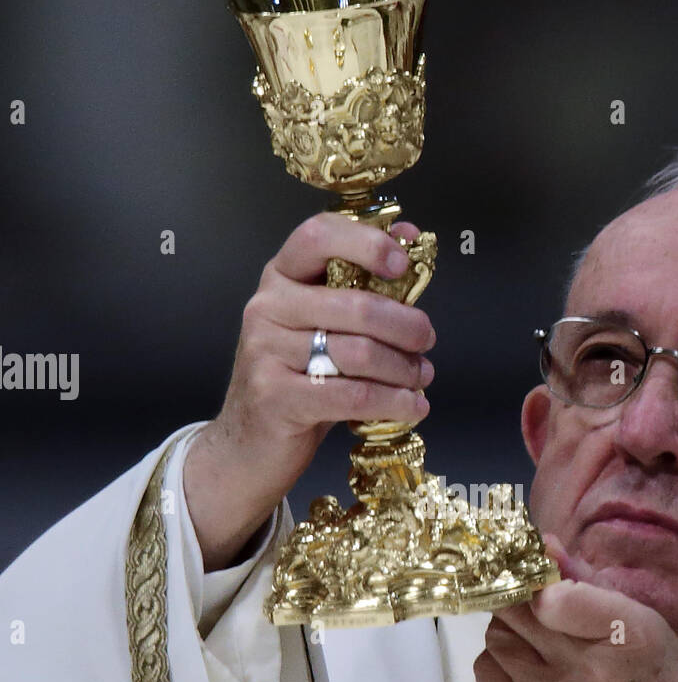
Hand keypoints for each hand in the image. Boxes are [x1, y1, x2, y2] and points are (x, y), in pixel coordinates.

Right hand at [184, 212, 435, 569]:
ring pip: (359, 352)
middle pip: (355, 304)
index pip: (319, 235)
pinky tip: (412, 406)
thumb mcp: (319, 329)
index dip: (367, 242)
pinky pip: (352, 394)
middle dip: (406, 325)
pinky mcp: (276, 397)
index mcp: (280, 278)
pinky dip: (393, 401)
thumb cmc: (295, 381)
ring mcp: (266, 352)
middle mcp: (267, 307)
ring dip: (403, 368)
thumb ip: (357, 289)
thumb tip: (407, 237)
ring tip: (421, 378)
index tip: (403, 264)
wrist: (247, 446)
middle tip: (426, 341)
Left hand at [473, 548, 677, 681]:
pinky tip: (520, 663)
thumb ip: (590, 582)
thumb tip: (544, 544)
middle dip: (516, 596)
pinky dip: (496, 660)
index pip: (553, 594)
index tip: (543, 580)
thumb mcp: (645, 622)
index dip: (538, 579)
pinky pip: (488, 674)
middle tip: (528, 600)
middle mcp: (588, 668)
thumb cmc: (662, 681)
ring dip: (508, 628)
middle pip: (515, 611)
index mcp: (627, 633)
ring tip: (531, 636)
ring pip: (497, 639)